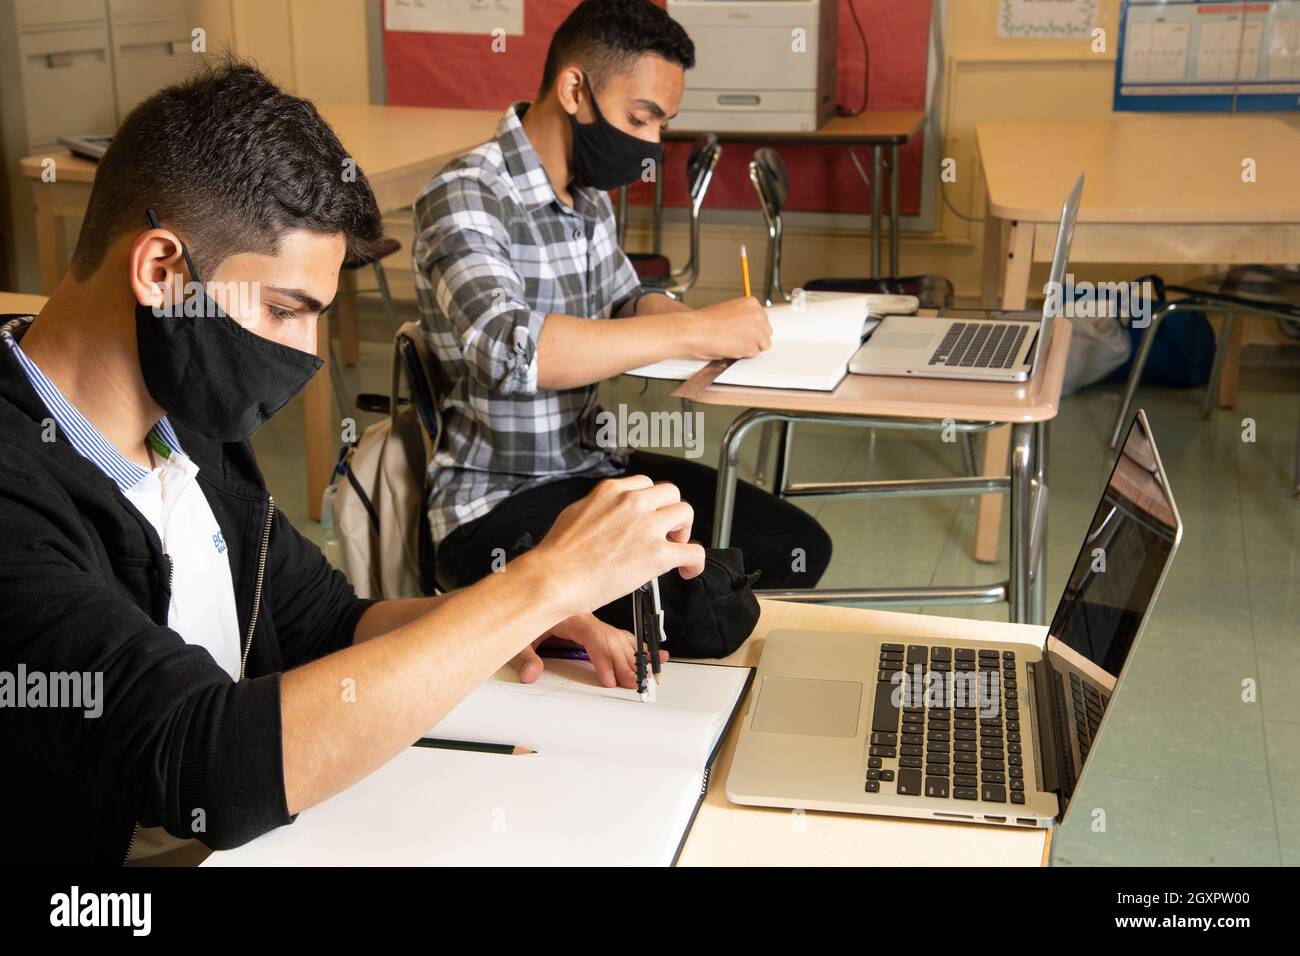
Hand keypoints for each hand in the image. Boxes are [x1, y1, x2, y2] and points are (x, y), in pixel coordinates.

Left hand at [509, 613, 668, 688]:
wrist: (521, 600)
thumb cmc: (520, 617)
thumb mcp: (517, 638)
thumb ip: (524, 657)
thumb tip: (530, 673)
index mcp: (569, 616)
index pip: (593, 637)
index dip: (603, 659)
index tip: (609, 679)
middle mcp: (585, 617)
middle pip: (611, 639)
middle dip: (625, 663)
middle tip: (634, 683)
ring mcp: (592, 620)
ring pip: (619, 637)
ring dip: (634, 657)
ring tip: (646, 674)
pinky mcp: (594, 626)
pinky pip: (619, 635)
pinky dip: (636, 646)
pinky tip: (650, 655)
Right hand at [523, 476, 704, 619]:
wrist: (555, 578)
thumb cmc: (558, 554)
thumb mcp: (575, 512)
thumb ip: (599, 508)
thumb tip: (609, 516)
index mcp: (612, 490)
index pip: (646, 484)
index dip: (650, 503)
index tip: (648, 517)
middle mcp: (633, 502)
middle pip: (671, 493)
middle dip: (669, 512)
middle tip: (663, 533)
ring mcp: (648, 527)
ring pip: (686, 514)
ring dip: (683, 532)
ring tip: (673, 549)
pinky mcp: (657, 554)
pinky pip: (694, 551)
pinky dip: (695, 562)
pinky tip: (687, 570)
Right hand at [687, 297, 771, 359]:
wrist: (694, 330)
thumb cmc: (705, 322)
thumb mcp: (729, 309)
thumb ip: (744, 316)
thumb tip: (751, 326)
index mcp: (752, 302)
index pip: (763, 319)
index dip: (753, 328)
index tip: (744, 331)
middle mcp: (757, 314)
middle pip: (766, 332)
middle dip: (755, 338)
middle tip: (738, 339)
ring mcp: (755, 330)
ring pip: (763, 345)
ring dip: (750, 347)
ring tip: (733, 343)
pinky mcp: (750, 346)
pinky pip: (753, 354)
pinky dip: (742, 354)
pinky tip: (730, 347)